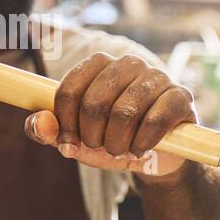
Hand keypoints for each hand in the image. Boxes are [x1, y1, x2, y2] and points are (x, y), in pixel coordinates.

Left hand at [25, 52, 196, 177]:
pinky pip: (154, 120)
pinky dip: (142, 143)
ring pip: (125, 112)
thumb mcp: (78, 140)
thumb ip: (50, 131)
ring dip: (117, 143)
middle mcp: (129, 63)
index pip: (69, 90)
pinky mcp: (181, 97)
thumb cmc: (115, 140)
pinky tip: (141, 149)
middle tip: (101, 148)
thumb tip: (38, 123)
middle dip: (92, 136)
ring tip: (121, 151)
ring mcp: (158, 77)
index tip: (70, 143)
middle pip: (95, 102)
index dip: (65, 123)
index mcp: (100, 64)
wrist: (158, 156)